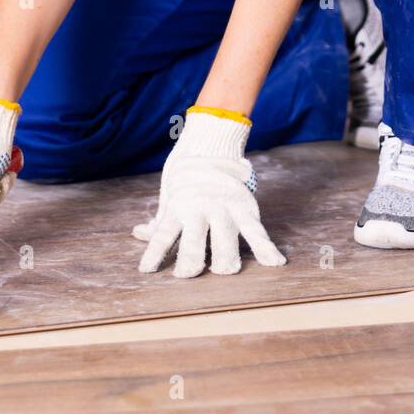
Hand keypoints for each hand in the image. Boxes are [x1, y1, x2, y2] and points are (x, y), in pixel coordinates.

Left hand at [133, 107, 286, 277]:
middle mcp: (199, 210)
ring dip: (224, 263)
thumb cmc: (187, 169)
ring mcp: (222, 208)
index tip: (146, 271)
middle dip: (190, 266)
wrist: (211, 138)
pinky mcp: (243, 205)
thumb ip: (160, 219)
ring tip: (224, 272)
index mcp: (178, 208)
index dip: (153, 255)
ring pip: (224, 245)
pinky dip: (266, 247)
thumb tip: (138, 233)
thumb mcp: (169, 192)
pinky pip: (256, 230)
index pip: (162, 237)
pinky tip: (275, 262)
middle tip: (188, 275)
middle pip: (194, 248)